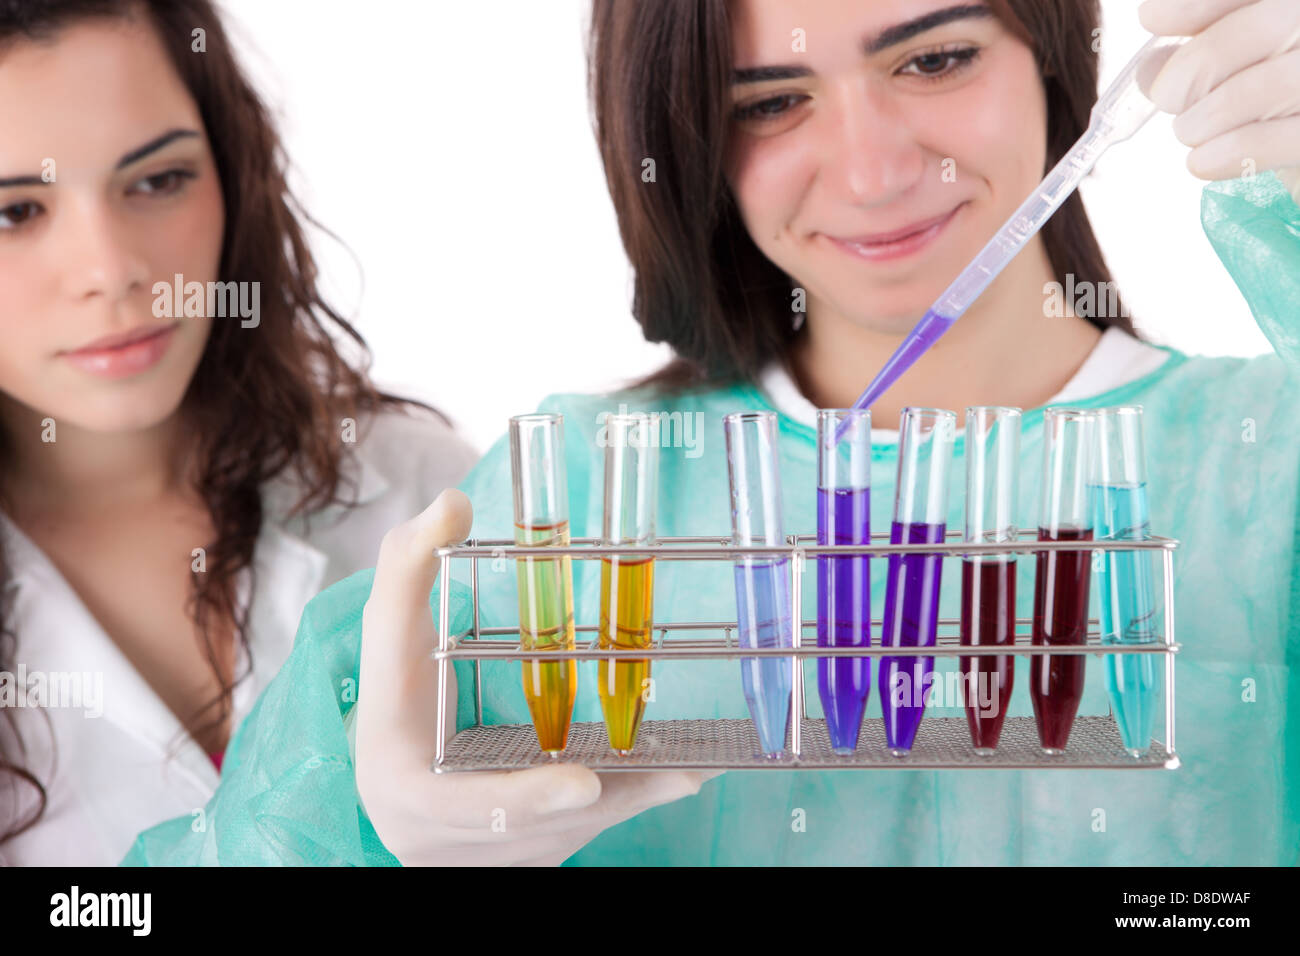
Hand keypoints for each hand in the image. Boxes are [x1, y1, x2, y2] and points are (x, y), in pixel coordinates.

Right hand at [354, 488, 719, 864]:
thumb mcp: (391, 628)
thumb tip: (453, 502)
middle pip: (534, 829)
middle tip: (678, 770)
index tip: (584, 783)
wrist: (395, 771)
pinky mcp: (515, 859)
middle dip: (608, 801)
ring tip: (693, 768)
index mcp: (404, 788)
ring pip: (564, 837)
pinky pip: (576, 837)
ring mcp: (479, 861)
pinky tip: (681, 774)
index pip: (459, 805)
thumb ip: (411, 564)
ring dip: (630, 804)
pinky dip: (627, 804)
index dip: (521, 799)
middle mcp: (437, 842)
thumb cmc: (394, 693)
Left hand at [1139, 0, 1299, 202]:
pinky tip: (1201, 161)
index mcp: (1291, 7)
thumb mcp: (1228, 63)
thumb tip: (1149, 70)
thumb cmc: (1259, 92)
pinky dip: (1232, 151)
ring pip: (1275, 84)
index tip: (1151, 16)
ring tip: (1187, 130)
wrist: (1293, 134)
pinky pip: (1282, 140)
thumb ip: (1195, 56)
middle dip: (1200, 63)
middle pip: (1268, 28)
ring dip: (1211, 113)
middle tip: (1168, 95)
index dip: (1198, 3)